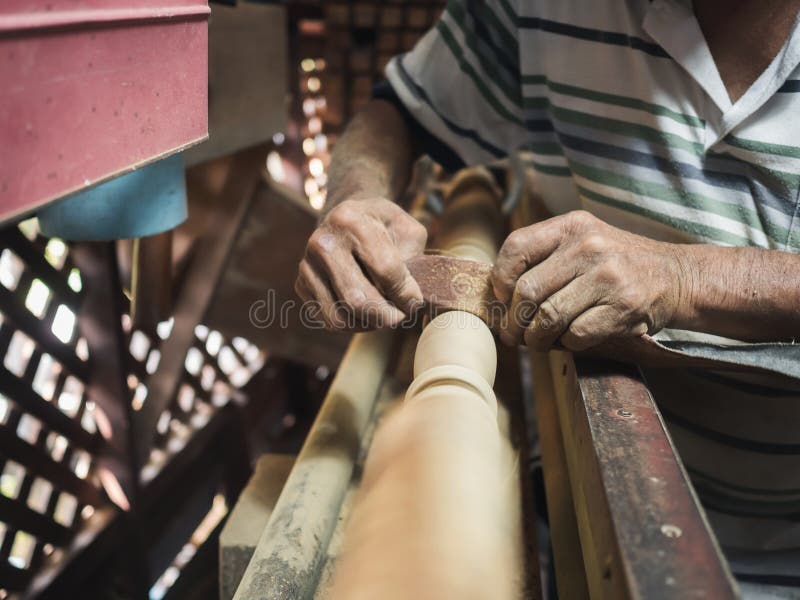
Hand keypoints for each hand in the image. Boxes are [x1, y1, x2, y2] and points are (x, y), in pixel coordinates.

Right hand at [295, 198, 426, 329]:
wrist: (347, 220)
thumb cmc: (383, 226)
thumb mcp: (407, 228)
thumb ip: (414, 259)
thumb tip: (408, 300)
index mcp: (351, 220)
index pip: (385, 270)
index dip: (406, 293)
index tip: (415, 301)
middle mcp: (323, 242)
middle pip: (357, 299)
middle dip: (386, 317)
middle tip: (400, 316)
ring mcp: (307, 264)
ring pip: (340, 317)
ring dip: (368, 324)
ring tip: (384, 316)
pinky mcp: (301, 283)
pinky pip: (327, 320)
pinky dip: (352, 325)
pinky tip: (366, 314)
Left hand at [491, 211, 689, 349]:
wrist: (676, 277)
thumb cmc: (616, 264)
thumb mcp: (583, 242)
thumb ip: (544, 258)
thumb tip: (498, 296)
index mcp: (572, 226)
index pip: (515, 247)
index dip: (500, 279)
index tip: (502, 298)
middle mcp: (589, 246)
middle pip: (527, 291)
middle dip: (514, 321)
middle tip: (513, 334)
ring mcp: (607, 276)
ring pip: (548, 317)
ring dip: (536, 339)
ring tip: (536, 342)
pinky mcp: (623, 307)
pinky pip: (575, 335)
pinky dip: (567, 344)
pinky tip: (570, 340)